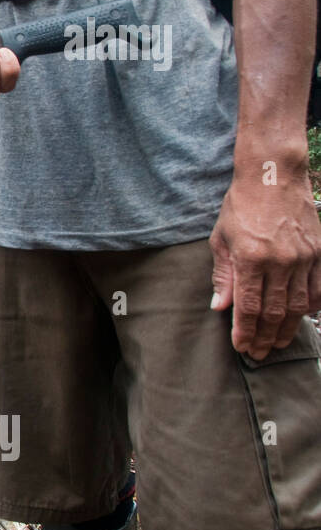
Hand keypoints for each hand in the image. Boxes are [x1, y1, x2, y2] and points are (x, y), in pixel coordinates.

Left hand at [210, 173, 320, 359]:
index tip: (241, 346)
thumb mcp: (221, 239)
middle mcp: (281, 261)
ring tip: (277, 342)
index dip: (245, 331)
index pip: (249, 306)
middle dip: (265, 336)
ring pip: (299, 305)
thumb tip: (220, 307)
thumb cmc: (241, 206)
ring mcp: (304, 257)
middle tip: (258, 353)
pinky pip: (318, 288)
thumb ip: (223, 275)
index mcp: (251, 259)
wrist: (273, 177)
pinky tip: (302, 318)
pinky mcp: (319, 252)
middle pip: (276, 311)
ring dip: (288, 328)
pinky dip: (311, 307)